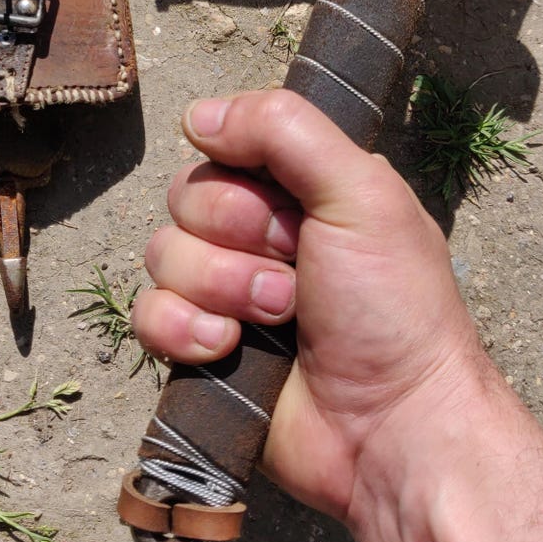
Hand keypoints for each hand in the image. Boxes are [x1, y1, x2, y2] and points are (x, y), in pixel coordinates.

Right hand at [134, 89, 486, 522]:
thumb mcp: (362, 193)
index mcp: (303, 189)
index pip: (225, 143)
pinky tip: (229, 350)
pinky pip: (147, 315)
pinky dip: (185, 330)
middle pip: (186, 196)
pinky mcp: (200, 349)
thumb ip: (285, 130)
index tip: (290, 206)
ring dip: (221, 287)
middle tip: (295, 272)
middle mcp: (260, 235)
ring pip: (162, 254)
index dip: (244, 172)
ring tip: (278, 318)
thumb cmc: (395, 309)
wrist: (390, 426)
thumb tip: (197, 115)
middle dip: (238, 237)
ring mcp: (227, 293)